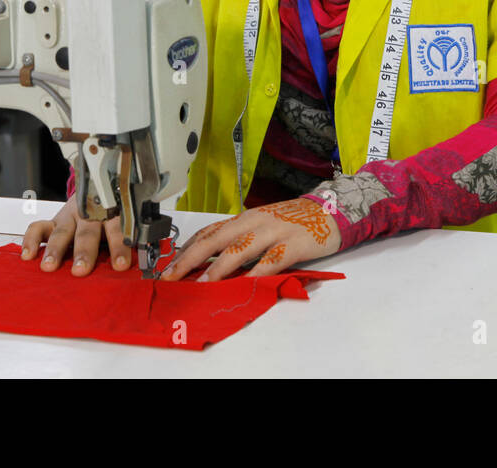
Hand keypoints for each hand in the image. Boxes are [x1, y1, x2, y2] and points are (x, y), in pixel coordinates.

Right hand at [21, 195, 131, 275]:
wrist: (97, 189)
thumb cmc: (115, 216)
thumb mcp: (128, 223)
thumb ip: (138, 240)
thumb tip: (156, 265)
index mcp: (113, 213)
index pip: (118, 229)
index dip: (119, 246)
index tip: (120, 265)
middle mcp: (90, 214)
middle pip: (87, 232)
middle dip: (84, 251)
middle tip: (82, 270)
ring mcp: (70, 217)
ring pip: (62, 231)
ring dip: (55, 250)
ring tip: (49, 266)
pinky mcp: (53, 221)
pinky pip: (38, 227)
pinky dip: (31, 240)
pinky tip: (28, 255)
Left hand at [160, 197, 341, 281]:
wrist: (330, 209)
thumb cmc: (292, 221)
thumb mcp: (261, 226)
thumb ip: (239, 242)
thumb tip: (209, 265)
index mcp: (243, 219)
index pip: (207, 233)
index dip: (184, 251)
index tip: (166, 269)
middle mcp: (253, 222)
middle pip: (215, 240)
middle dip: (189, 260)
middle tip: (170, 278)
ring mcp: (273, 232)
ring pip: (240, 249)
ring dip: (218, 268)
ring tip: (201, 284)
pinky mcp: (293, 244)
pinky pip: (272, 261)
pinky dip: (256, 274)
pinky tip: (245, 286)